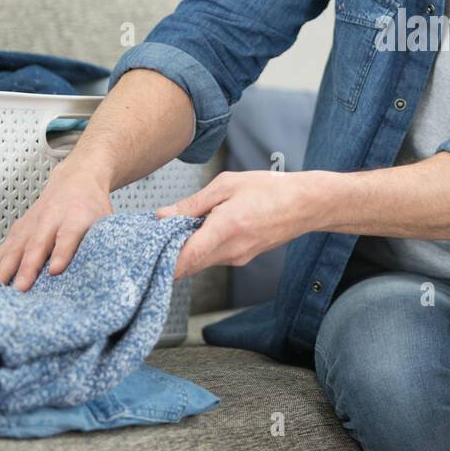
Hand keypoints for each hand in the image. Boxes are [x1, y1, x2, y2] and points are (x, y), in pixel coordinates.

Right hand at [0, 161, 113, 290]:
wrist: (77, 179)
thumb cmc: (92, 206)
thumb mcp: (105, 221)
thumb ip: (102, 243)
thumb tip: (105, 272)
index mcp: (76, 218)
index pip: (68, 236)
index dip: (62, 253)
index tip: (55, 270)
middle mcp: (50, 219)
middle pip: (37, 244)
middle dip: (28, 267)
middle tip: (21, 288)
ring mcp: (32, 223)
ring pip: (16, 247)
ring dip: (6, 267)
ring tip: (0, 288)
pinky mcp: (20, 228)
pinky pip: (5, 247)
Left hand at [157, 170, 315, 280]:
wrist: (305, 204)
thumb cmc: (270, 189)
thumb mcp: (227, 185)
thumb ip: (193, 203)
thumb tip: (163, 216)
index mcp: (225, 229)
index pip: (183, 259)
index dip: (160, 261)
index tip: (143, 254)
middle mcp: (231, 251)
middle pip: (187, 265)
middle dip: (167, 255)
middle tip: (152, 238)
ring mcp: (238, 258)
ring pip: (199, 262)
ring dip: (185, 251)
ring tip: (177, 229)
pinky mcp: (243, 258)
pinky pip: (213, 258)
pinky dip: (201, 249)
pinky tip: (201, 230)